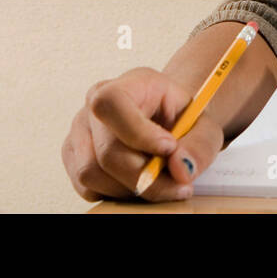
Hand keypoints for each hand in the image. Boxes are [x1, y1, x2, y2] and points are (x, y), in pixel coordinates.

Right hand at [61, 66, 226, 201]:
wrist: (165, 120)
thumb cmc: (182, 119)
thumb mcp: (204, 125)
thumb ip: (199, 144)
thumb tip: (181, 169)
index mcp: (130, 84)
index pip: (112, 103)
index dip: (138, 133)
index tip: (170, 149)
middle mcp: (95, 103)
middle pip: (107, 151)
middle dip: (145, 177)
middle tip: (179, 186)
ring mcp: (79, 130)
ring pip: (92, 173)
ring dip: (129, 188)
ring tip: (159, 182)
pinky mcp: (72, 155)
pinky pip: (85, 186)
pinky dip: (114, 193)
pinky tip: (137, 182)